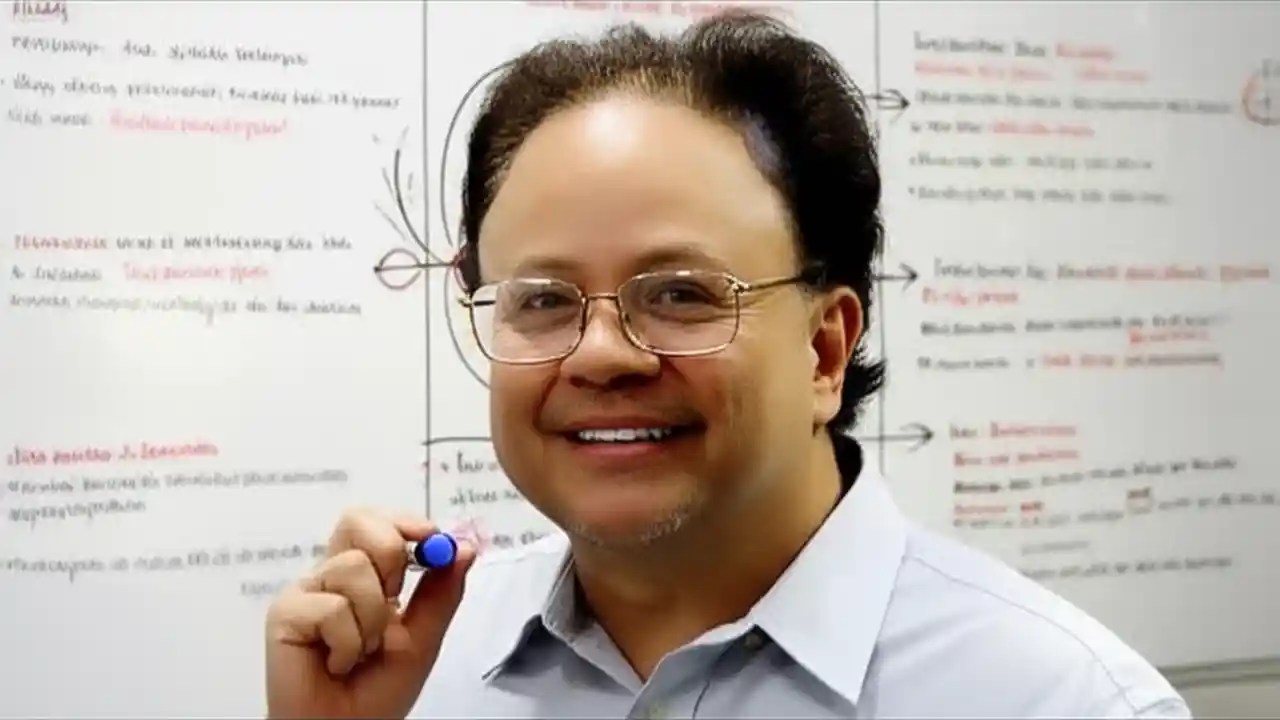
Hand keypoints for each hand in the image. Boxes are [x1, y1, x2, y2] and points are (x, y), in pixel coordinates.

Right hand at [265, 509, 476, 718]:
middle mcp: (331, 576)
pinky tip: (337, 664)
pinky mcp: (285, 615)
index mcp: (363, 575)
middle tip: (393, 600)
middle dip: (390, 555)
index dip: (403, 520)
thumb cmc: (377, 691)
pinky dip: (348, 644)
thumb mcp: (423, 637)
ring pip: (351, 568)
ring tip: (361, 651)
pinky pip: (331, 609)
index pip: (375, 523)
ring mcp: (306, 593)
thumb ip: (442, 593)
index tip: (430, 536)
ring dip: (372, 620)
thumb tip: (463, 548)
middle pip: (357, 522)